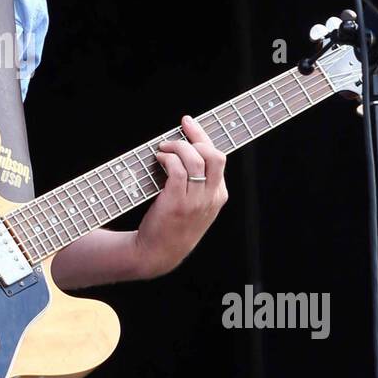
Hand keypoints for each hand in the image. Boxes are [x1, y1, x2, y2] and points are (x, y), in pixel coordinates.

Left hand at [134, 114, 228, 277]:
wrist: (158, 254)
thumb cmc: (174, 225)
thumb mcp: (196, 206)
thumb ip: (199, 183)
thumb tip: (187, 149)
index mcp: (219, 196)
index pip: (218, 157)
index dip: (203, 137)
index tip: (188, 124)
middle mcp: (210, 197)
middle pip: (214, 155)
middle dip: (195, 137)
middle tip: (177, 134)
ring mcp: (195, 202)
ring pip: (195, 159)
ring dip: (177, 146)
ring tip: (163, 148)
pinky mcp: (176, 203)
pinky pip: (177, 170)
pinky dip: (168, 158)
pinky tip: (159, 158)